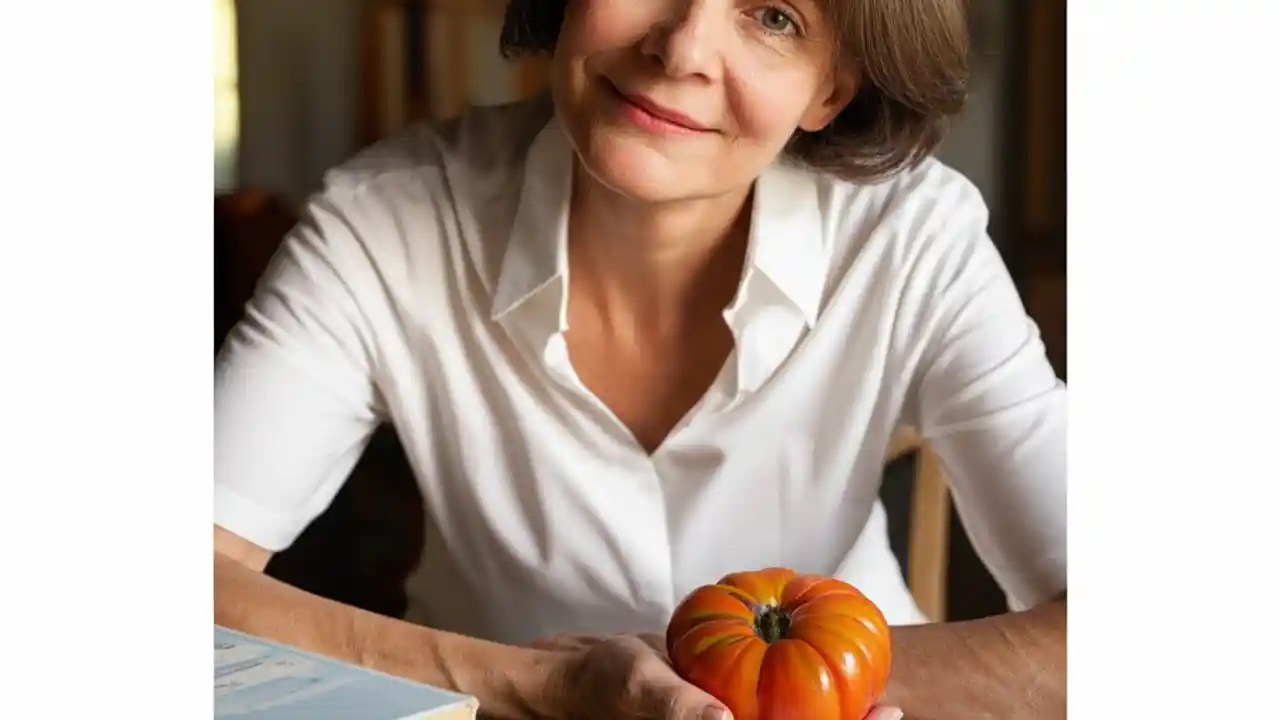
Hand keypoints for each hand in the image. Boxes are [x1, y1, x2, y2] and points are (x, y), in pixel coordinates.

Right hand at [531, 633, 903, 719]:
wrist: (579, 674)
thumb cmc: (602, 684)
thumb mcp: (638, 687)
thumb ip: (677, 708)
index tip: (879, 718)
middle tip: (892, 711)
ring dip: (834, 715)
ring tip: (882, 700)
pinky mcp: (730, 712)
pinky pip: (775, 707)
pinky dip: (807, 692)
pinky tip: (834, 664)